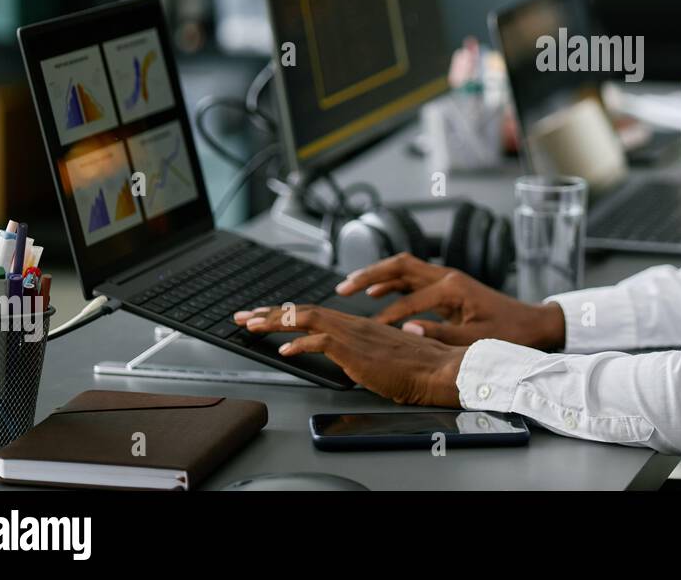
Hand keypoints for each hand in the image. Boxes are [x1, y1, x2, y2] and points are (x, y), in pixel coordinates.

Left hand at [231, 304, 464, 405]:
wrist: (437, 369)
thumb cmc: (417, 367)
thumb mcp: (381, 357)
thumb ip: (361, 353)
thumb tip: (348, 359)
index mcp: (358, 325)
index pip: (314, 314)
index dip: (286, 315)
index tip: (264, 317)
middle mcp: (353, 324)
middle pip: (303, 311)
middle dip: (269, 313)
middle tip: (244, 317)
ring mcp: (354, 334)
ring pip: (307, 318)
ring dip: (276, 322)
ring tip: (252, 326)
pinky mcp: (356, 349)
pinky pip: (322, 341)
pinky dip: (300, 344)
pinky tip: (285, 351)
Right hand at [335, 252, 565, 349]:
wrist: (533, 323)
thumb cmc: (509, 332)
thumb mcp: (475, 338)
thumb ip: (440, 333)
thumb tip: (406, 331)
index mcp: (453, 289)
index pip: (410, 299)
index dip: (387, 315)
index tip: (367, 329)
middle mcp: (448, 277)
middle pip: (400, 266)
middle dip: (370, 275)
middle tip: (342, 288)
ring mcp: (448, 278)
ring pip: (404, 268)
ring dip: (377, 275)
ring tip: (350, 287)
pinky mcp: (449, 285)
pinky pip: (413, 278)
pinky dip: (392, 283)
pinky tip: (377, 294)